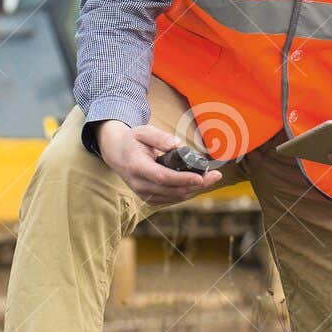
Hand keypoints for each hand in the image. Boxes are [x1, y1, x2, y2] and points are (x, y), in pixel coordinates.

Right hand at [96, 120, 222, 204]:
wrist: (116, 153)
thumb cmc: (132, 140)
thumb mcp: (143, 131)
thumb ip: (159, 137)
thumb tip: (177, 145)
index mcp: (136, 167)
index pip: (163, 178)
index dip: (183, 179)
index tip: (201, 177)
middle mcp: (139, 184)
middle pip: (172, 190)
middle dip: (196, 185)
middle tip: (215, 175)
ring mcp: (143, 194)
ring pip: (174, 197)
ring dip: (194, 190)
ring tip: (211, 178)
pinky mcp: (149, 198)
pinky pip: (171, 199)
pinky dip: (186, 192)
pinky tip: (198, 183)